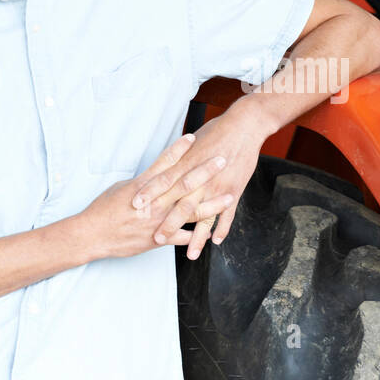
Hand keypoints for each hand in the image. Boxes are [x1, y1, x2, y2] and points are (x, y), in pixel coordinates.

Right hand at [81, 133, 234, 259]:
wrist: (92, 235)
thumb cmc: (104, 209)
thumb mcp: (124, 187)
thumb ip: (146, 182)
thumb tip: (159, 173)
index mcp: (144, 186)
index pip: (165, 163)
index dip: (179, 150)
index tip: (193, 137)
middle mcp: (154, 202)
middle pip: (183, 183)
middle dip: (204, 171)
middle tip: (221, 160)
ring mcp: (158, 220)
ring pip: (189, 211)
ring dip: (211, 204)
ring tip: (229, 196)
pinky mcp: (158, 238)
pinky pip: (181, 237)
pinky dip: (197, 235)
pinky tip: (212, 232)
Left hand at [129, 103, 270, 259]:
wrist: (244, 125)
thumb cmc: (217, 130)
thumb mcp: (192, 143)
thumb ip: (178, 159)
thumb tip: (163, 167)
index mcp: (187, 165)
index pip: (162, 182)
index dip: (149, 194)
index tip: (135, 206)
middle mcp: (200, 179)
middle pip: (180, 205)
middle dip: (168, 224)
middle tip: (155, 239)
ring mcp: (217, 186)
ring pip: (204, 216)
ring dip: (197, 237)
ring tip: (191, 255)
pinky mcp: (234, 189)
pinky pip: (228, 214)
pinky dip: (223, 228)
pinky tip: (217, 241)